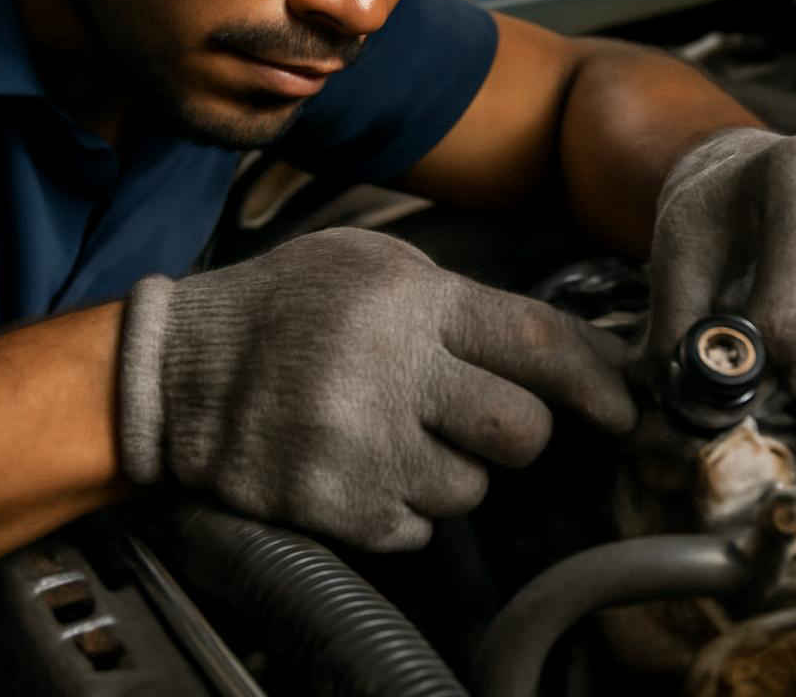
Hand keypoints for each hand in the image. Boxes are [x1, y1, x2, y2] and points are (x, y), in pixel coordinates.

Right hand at [117, 228, 636, 551]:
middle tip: (480, 416)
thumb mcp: (373, 265)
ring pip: (472, 488)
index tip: (623, 408)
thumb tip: (573, 349)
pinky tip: (366, 466)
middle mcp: (386, 372)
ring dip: (453, 470)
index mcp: (407, 301)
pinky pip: (417, 529)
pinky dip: (404, 506)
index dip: (597, 382)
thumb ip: (466, 300)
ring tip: (399, 435)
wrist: (172, 372)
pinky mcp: (328, 505)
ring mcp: (356, 447)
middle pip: (521, 432)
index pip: (538, 345)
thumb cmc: (286, 307)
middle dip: (519, 431)